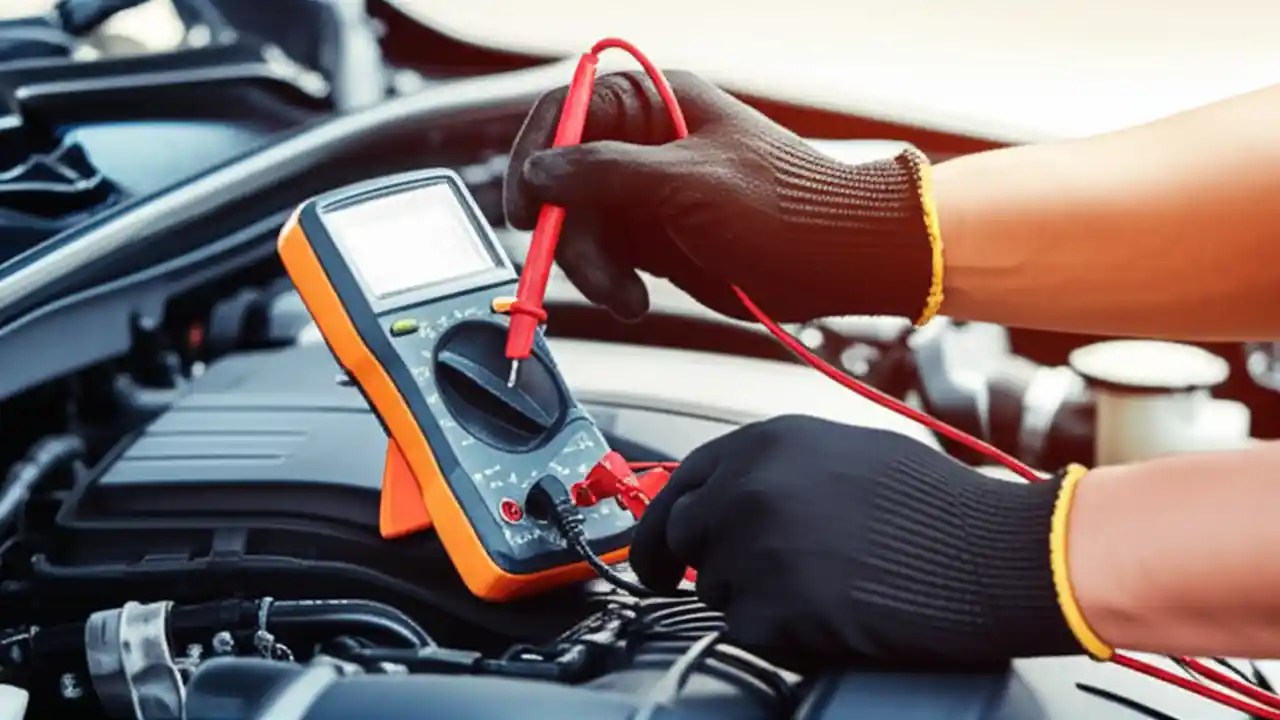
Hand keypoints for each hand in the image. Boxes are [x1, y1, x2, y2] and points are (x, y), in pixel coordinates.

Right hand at [505, 72, 937, 322]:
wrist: (833, 261)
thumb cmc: (780, 208)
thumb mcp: (685, 183)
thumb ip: (604, 173)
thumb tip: (539, 170)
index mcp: (652, 104)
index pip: (563, 112)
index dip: (534, 156)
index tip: (525, 207)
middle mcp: (641, 144)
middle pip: (562, 179)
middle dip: (567, 232)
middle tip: (582, 270)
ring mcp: (645, 194)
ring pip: (579, 227)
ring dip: (592, 268)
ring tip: (627, 297)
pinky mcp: (653, 239)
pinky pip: (604, 258)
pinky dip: (610, 284)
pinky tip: (635, 300)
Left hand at [629, 415, 1080, 669]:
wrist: (990, 554)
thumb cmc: (933, 506)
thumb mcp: (842, 452)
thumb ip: (776, 468)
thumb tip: (731, 495)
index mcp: (763, 444)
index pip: (679, 483)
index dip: (663, 522)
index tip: (656, 551)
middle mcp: (746, 490)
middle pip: (679, 538)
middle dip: (694, 563)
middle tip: (707, 584)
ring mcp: (753, 551)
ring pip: (712, 588)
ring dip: (749, 596)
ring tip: (817, 588)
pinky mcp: (770, 610)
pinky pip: (745, 632)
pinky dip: (777, 634)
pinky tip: (826, 616)